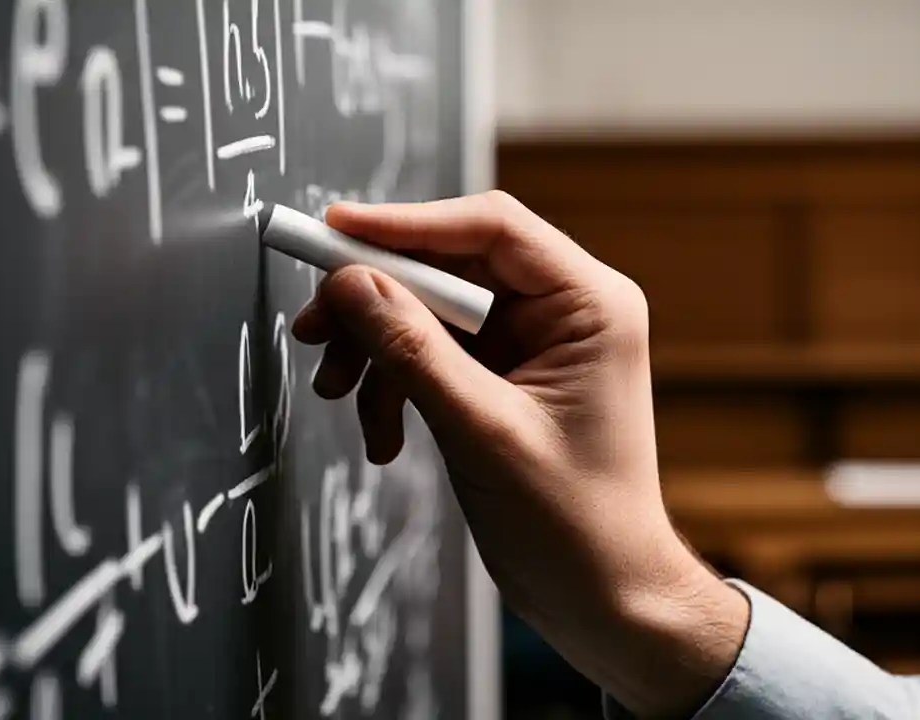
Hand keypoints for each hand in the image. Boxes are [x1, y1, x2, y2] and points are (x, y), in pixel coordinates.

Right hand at [292, 191, 748, 717]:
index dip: (405, 224)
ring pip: (432, 313)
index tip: (334, 232)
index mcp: (590, 305)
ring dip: (378, 352)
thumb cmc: (575, 524)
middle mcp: (566, 311)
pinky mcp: (508, 378)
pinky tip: (381, 438)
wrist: (605, 598)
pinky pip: (435, 356)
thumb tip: (349, 283)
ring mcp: (536, 344)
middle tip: (315, 330)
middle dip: (378, 301)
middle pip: (451, 267)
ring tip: (339, 394)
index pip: (490, 229)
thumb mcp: (482, 431)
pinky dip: (397, 387)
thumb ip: (412, 350)